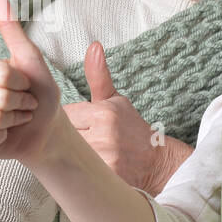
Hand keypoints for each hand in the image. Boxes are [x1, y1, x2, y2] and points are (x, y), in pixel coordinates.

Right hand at [0, 0, 51, 160]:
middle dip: (20, 104)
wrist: (45, 129)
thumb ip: (12, 29)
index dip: (20, 82)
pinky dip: (0, 139)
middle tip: (24, 105)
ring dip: (13, 121)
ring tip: (16, 119)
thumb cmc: (39, 92)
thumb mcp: (31, 58)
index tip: (24, 84)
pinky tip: (2, 136)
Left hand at [63, 42, 168, 190]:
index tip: (79, 125)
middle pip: (64, 134)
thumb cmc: (131, 128)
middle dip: (68, 137)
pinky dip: (80, 168)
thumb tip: (93, 46)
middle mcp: (104, 134)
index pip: (65, 114)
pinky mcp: (105, 176)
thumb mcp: (115, 100)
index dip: (69, 120)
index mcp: (103, 112)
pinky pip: (79, 169)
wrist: (156, 161)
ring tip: (85, 153)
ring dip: (72, 153)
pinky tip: (89, 167)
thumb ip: (98, 76)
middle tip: (81, 140)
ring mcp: (105, 157)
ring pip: (70, 152)